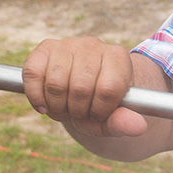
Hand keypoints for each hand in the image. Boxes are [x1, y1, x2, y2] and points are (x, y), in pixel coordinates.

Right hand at [22, 38, 147, 138]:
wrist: (83, 90)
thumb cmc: (100, 105)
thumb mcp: (113, 118)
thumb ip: (125, 123)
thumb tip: (139, 128)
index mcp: (118, 59)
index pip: (108, 89)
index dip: (99, 111)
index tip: (98, 115)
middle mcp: (93, 45)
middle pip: (80, 88)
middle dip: (76, 111)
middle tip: (78, 113)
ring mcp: (68, 44)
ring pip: (55, 83)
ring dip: (56, 107)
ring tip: (63, 108)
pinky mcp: (45, 48)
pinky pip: (33, 73)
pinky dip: (36, 96)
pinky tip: (44, 105)